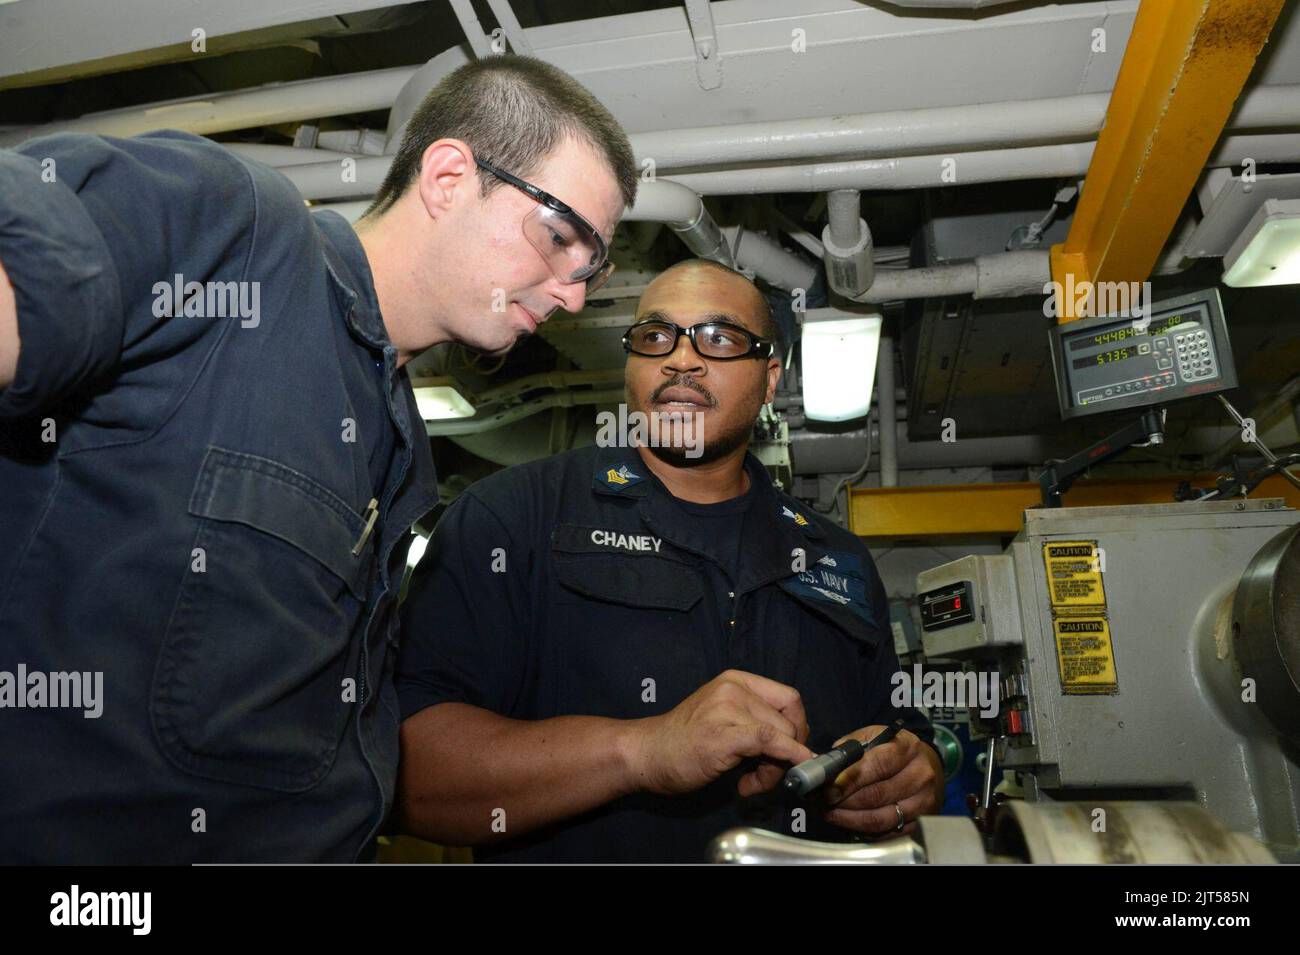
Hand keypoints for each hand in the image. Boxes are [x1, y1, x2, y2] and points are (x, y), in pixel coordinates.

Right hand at [627, 670, 813, 795]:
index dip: (798, 727)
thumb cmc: (684, 742)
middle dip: (789, 752)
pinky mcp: (721, 734)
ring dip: (774, 768)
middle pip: (789, 719)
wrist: (647, 754)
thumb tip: (797, 748)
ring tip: (750, 783)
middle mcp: (733, 688)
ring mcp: (726, 708)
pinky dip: (787, 758)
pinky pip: (769, 742)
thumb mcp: (724, 719)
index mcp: (736, 680)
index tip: (791, 751)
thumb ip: (757, 723)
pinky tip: (764, 780)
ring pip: (782, 736)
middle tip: (765, 775)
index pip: (789, 698)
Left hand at [821, 724, 940, 836]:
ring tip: (829, 814)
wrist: (925, 766)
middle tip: (821, 802)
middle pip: (876, 795)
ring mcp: (923, 801)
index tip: (828, 789)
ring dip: (849, 819)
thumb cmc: (891, 750)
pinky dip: (862, 830)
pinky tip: (846, 822)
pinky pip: (886, 833)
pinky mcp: (920, 822)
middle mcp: (920, 775)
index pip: (876, 766)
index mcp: (906, 747)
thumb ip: (849, 748)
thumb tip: (823, 765)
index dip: (849, 779)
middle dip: (844, 801)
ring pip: (879, 819)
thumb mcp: (873, 736)